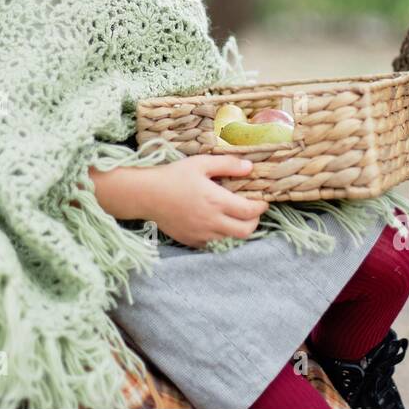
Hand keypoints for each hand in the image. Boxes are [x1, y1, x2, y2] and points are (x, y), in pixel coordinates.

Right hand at [141, 155, 268, 248]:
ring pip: (231, 239)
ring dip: (239, 230)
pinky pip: (215, 244)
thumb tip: (249, 167)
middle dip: (254, 221)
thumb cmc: (173, 176)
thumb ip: (227, 165)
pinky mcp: (192, 241)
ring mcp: (202, 234)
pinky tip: (218, 224)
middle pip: (245, 231)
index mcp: (216, 201)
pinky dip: (222, 237)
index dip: (261, 207)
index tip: (262, 201)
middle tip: (252, 211)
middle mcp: (211, 221)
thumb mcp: (201, 164)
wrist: (146, 195)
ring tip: (236, 217)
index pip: (249, 211)